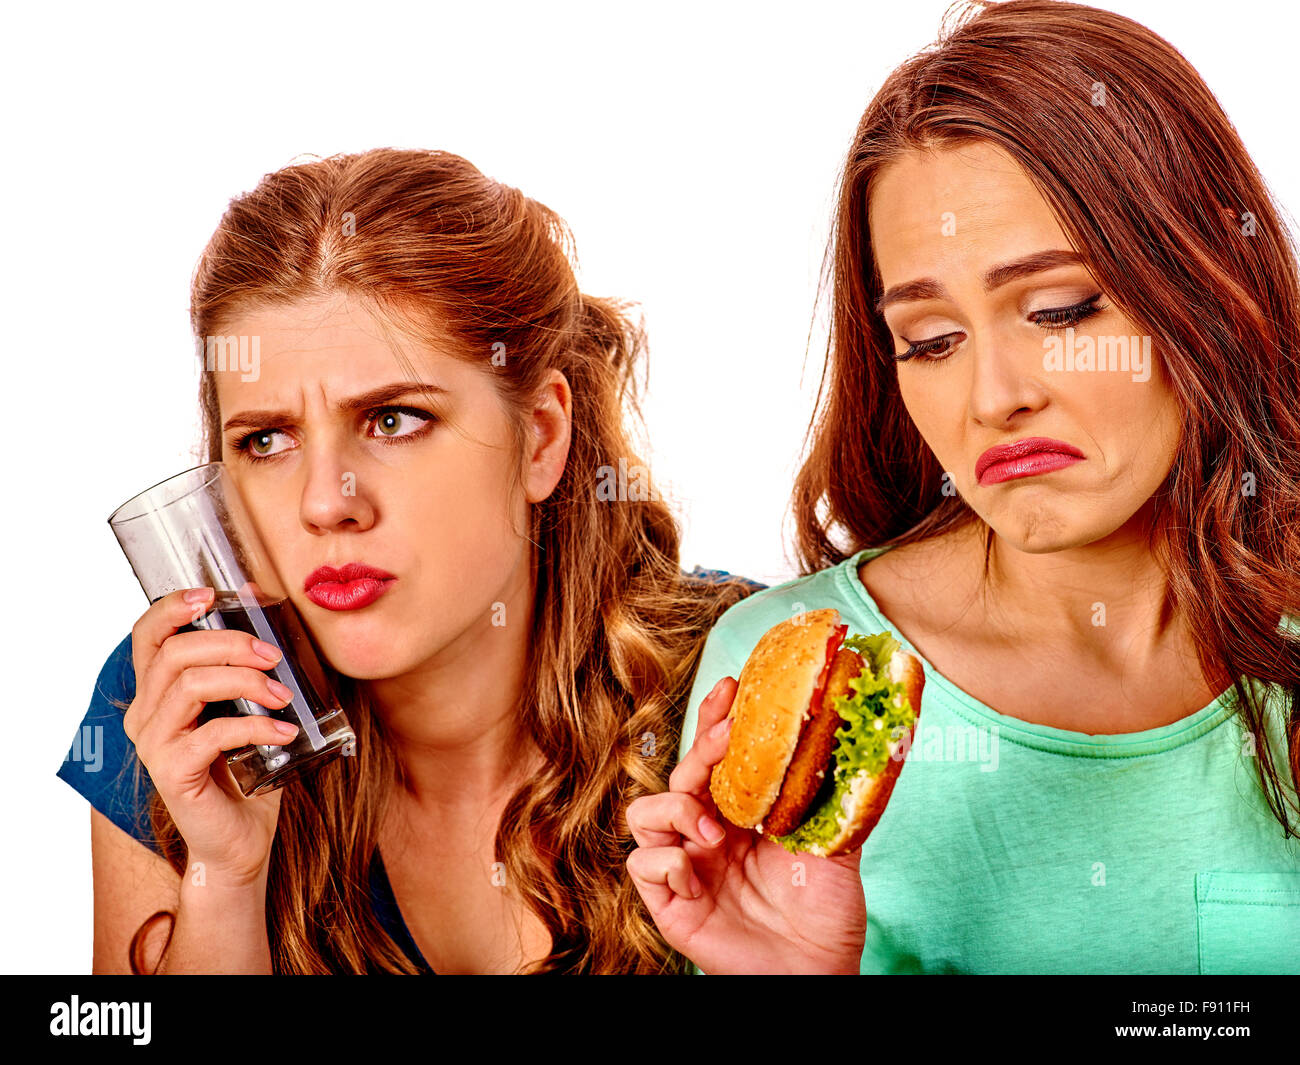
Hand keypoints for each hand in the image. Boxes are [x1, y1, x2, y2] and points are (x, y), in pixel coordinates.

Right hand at [122, 587, 297, 886]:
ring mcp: (154, 745)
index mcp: (156, 692)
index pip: (145, 635)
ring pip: (189, 685)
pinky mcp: (172, 773)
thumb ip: (247, 662)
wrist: (241, 840)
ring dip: (246, 681)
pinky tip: (285, 731)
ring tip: (283, 695)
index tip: (213, 595)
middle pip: (174, 653)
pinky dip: (256, 725)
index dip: (172, 607)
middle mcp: (144, 715)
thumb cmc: (247, 770)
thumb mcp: (249, 706)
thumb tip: (261, 599)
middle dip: (230, 643)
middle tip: (273, 656)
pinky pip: (212, 732)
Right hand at [626, 677, 866, 973]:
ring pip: (643, 814)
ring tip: (713, 829)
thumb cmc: (826, 913)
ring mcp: (685, 868)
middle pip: (680, 774)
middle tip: (726, 739)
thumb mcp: (838, 844)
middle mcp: (706, 834)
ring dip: (674, 809)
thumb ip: (840, 796)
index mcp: (739, 814)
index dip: (715, 720)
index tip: (731, 687)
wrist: (818, 971)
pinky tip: (697, 872)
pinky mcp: (670, 904)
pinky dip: (666, 862)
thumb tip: (872, 742)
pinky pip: (641, 866)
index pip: (717, 758)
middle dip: (699, 750)